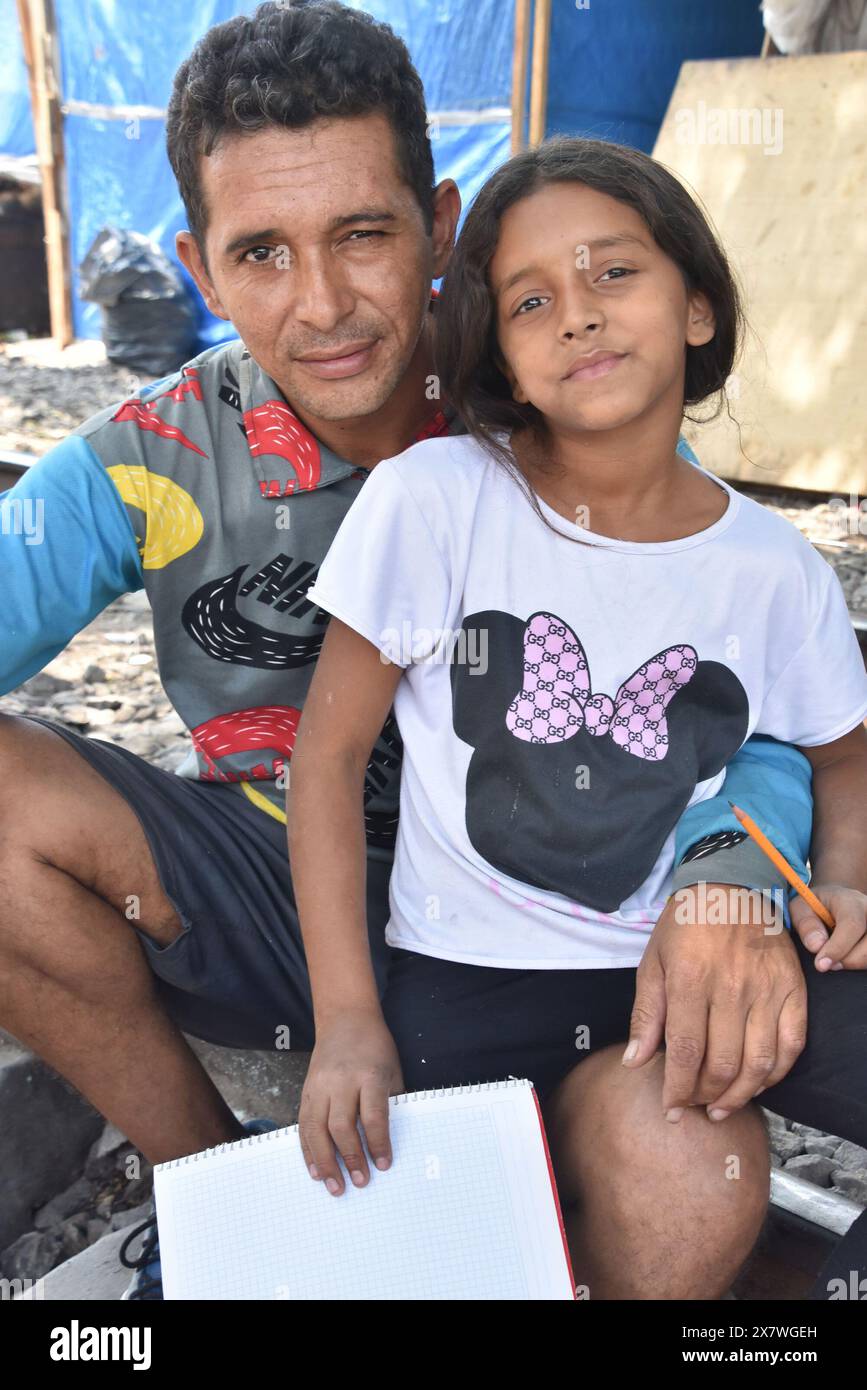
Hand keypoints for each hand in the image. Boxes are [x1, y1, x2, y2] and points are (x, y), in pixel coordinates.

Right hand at [298, 1007, 404, 1195]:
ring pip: (316, 1128)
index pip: (373, 1115)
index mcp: (368, 1074)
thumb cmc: (375, 1047)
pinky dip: (308, 1150)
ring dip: (324, 1161)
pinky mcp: (306, 1091)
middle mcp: (340, 1080)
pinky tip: (315, 1170)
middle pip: (341, 1125)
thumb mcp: (392, 1070)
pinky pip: (303, 1125)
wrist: (345, 1019)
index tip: (384, 1165)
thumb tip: (390, 1143)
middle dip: (350, 1158)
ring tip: (333, 1185)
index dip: (378, 1143)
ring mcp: (319, 1085)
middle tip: (360, 1182)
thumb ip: (390, 1103)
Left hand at [622, 883, 806, 1121]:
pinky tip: (757, 1084)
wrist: (730, 886)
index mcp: (690, 980)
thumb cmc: (685, 925)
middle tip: (694, 1105)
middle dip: (704, 1095)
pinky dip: (776, 1073)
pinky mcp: (792, 989)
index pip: (684, 1051)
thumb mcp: (653, 962)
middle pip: (722, 1063)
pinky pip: (791, 1044)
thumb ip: (646, 1014)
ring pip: (759, 1062)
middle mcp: (731, 988)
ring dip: (739, 1095)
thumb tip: (635, 1062)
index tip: (670, 1108)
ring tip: (721, 1107)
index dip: (676, 1088)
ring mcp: (767, 989)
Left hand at [788, 883, 866, 969]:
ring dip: (857, 962)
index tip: (821, 964)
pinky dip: (861, 962)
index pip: (852, 924)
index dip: (837, 948)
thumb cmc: (815, 905)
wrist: (832, 903)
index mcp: (850, 901)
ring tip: (837, 961)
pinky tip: (848, 958)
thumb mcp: (801, 908)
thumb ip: (806, 924)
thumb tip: (817, 946)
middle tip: (829, 963)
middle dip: (850, 959)